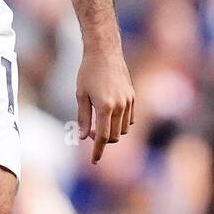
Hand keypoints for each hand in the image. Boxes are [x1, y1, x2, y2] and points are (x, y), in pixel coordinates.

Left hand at [76, 44, 134, 162]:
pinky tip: (109, 116)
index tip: (94, 161)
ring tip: (98, 122)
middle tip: (89, 131)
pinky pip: (129, 119)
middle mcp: (120, 106)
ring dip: (112, 132)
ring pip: (123, 130)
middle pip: (113, 136)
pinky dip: (120, 123)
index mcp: (105, 107)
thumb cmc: (88, 72)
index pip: (102, 137)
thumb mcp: (80, 95)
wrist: (105, 52)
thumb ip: (82, 117)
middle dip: (102, 139)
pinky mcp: (133, 97)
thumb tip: (82, 137)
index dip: (97, 151)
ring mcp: (128, 102)